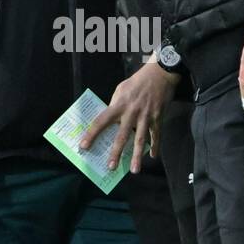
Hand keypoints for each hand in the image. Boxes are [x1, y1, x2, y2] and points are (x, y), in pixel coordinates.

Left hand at [79, 58, 177, 173]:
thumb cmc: (137, 82)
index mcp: (119, 105)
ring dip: (137, 156)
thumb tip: (111, 121)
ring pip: (140, 139)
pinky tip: (153, 156)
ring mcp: (145, 116)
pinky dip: (155, 146)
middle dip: (116, 152)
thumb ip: (115, 105)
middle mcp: (131, 112)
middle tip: (111, 167)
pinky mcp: (158, 117)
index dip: (92, 134)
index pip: (101, 121)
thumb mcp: (121, 89)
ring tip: (134, 170)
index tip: (84, 146)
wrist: (160, 74)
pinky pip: (156, 135)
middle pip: (122, 135)